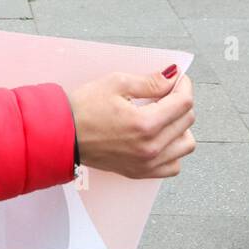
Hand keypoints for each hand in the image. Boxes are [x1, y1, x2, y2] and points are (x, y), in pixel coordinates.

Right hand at [67, 69, 195, 178]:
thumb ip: (149, 82)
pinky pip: (174, 165)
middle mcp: (151, 147)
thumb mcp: (115, 84)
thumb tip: (172, 76)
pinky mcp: (141, 172)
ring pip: (186, 145)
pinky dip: (173, 150)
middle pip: (187, 121)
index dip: (183, 85)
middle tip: (165, 92)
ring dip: (180, 127)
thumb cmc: (83, 108)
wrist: (61, 134)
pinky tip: (159, 138)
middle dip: (180, 101)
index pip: (183, 103)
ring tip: (162, 116)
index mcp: (145, 123)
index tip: (178, 79)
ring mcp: (148, 163)